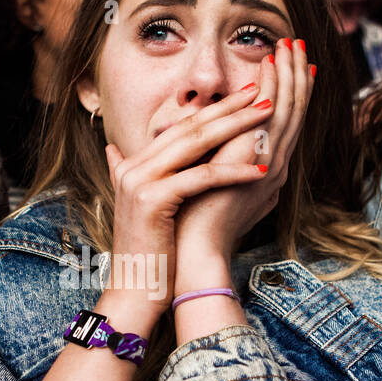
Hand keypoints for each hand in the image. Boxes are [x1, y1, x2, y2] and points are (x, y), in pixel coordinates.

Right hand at [103, 83, 272, 318]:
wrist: (135, 289)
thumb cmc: (152, 254)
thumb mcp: (144, 207)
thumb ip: (126, 175)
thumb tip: (113, 151)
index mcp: (134, 165)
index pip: (180, 128)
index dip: (215, 110)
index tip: (246, 96)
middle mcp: (133, 167)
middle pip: (190, 127)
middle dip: (229, 108)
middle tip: (261, 92)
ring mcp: (140, 181)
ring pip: (196, 143)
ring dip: (236, 127)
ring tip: (268, 114)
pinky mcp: (153, 200)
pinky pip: (200, 177)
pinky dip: (232, 171)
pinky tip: (260, 168)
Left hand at [173, 37, 313, 293]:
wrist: (194, 249)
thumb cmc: (194, 223)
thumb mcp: (207, 186)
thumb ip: (213, 168)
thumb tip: (206, 156)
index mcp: (264, 171)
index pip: (281, 125)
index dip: (286, 95)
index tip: (287, 67)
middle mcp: (276, 164)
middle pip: (293, 111)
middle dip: (295, 76)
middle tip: (296, 44)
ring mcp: (271, 161)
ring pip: (290, 107)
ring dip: (290, 73)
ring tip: (290, 43)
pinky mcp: (260, 158)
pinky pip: (274, 114)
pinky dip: (274, 85)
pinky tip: (271, 63)